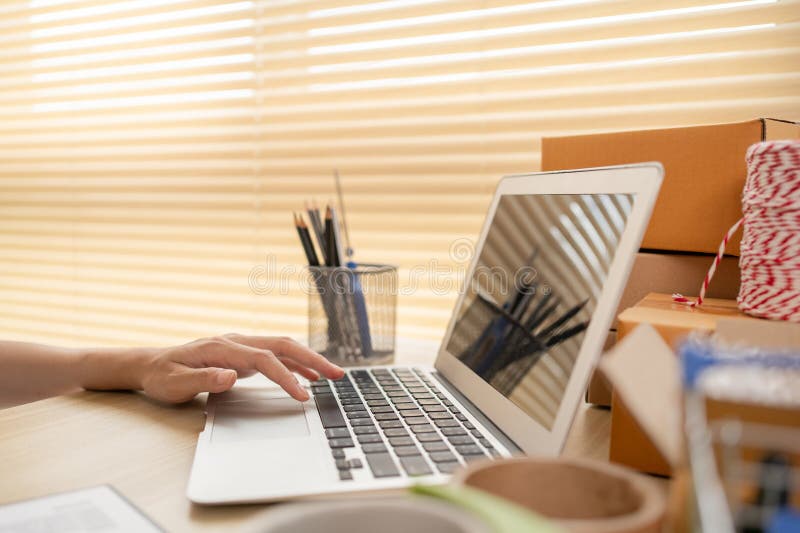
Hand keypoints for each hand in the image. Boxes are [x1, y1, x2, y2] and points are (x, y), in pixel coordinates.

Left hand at [139, 334, 343, 402]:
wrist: (151, 365)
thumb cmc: (162, 376)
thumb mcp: (175, 384)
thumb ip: (202, 380)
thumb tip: (231, 376)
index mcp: (222, 347)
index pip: (264, 359)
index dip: (286, 376)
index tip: (302, 395)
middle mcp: (236, 341)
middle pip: (283, 345)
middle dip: (313, 359)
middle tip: (337, 374)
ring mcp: (241, 346)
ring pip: (283, 347)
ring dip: (309, 360)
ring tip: (333, 375)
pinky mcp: (243, 354)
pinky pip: (275, 355)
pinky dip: (295, 364)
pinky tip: (308, 376)